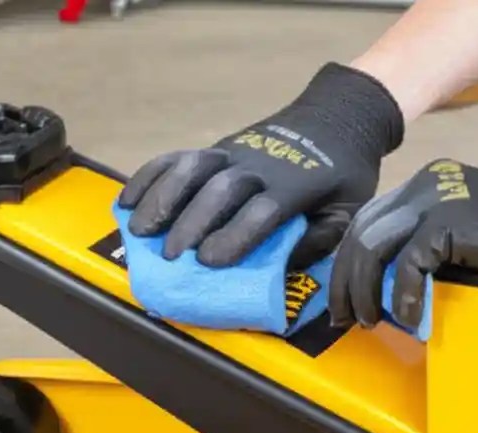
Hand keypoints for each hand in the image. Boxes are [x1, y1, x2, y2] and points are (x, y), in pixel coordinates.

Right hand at [116, 63, 403, 269]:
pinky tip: (127, 201)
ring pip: (193, 169)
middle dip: (191, 223)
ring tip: (139, 230)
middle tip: (170, 257)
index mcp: (295, 186)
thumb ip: (321, 239)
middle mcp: (259, 166)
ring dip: (162, 198)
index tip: (209, 262)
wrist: (337, 118)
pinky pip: (178, 157)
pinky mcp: (218, 147)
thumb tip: (286, 268)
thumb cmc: (343, 176)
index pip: (261, 211)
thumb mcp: (349, 210)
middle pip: (220, 190)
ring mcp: (234, 152)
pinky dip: (150, 176)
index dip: (234, 237)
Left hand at [329, 159, 477, 329]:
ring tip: (369, 321)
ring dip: (365, 290)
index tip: (344, 293)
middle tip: (345, 316)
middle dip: (346, 280)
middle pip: (361, 233)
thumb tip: (393, 286)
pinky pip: (408, 262)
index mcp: (423, 185)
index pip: (367, 220)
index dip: (347, 260)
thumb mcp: (463, 233)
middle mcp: (422, 186)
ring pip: (373, 246)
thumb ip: (429, 245)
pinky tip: (407, 316)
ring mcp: (434, 201)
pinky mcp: (449, 222)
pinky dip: (402, 294)